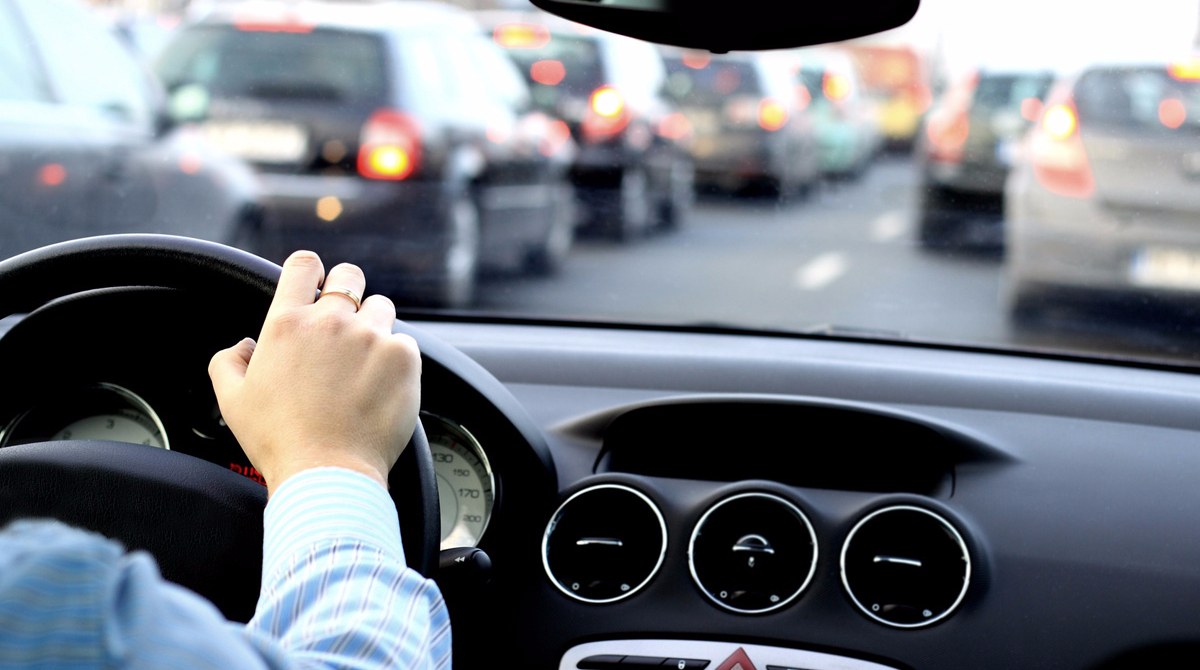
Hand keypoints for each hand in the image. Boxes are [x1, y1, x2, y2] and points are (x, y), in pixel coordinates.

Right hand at [208, 251, 420, 494]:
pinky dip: (396, 358)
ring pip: (381, 308)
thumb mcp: (232, 400)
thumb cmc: (279, 441)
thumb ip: (228, 361)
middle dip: (348, 291)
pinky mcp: (403, 357)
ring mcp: (370, 336)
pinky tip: (381, 384)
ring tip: (364, 363)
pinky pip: (404, 342)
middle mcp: (331, 321)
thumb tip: (245, 346)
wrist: (327, 473)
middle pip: (349, 276)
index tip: (315, 283)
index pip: (303, 265)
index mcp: (287, 324)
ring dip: (374, 326)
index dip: (310, 270)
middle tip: (344, 323)